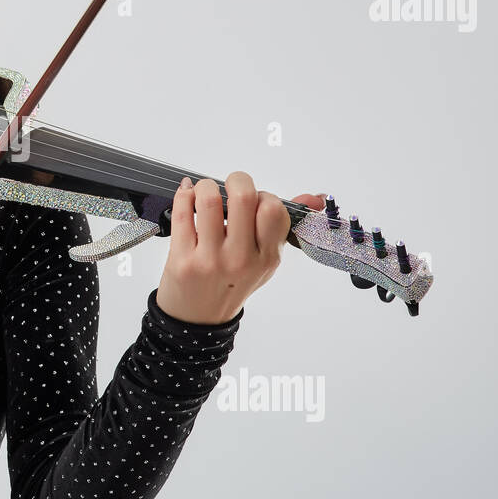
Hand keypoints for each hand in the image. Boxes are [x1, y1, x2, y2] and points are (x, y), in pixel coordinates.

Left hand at [155, 173, 325, 325]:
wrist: (198, 318)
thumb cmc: (230, 284)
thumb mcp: (263, 260)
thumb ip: (283, 226)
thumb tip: (316, 197)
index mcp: (267, 258)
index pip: (274, 210)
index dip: (264, 195)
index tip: (254, 200)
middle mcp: (241, 259)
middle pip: (244, 197)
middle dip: (237, 180)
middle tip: (230, 186)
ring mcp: (210, 259)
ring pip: (209, 200)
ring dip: (205, 186)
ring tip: (205, 192)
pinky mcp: (182, 259)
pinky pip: (181, 212)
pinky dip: (183, 195)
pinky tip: (187, 197)